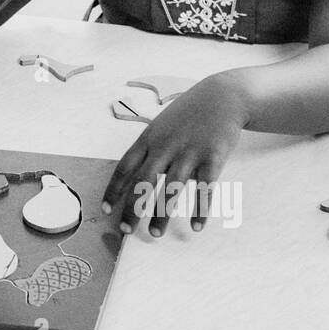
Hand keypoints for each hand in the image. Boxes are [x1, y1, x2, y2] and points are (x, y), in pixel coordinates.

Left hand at [101, 76, 247, 236]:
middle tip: (126, 230)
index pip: (124, 167)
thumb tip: (136, 179)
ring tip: (155, 233)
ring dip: (162, 213)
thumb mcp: (160, 125)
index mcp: (149, 139)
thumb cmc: (187, 114)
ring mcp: (189, 151)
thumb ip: (149, 150)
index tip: (106, 210)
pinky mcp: (213, 157)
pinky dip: (201, 209)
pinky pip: (205, 188)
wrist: (222, 96)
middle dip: (132, 207)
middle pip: (143, 181)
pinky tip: (197, 226)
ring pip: (172, 188)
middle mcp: (165, 146)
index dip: (113, 190)